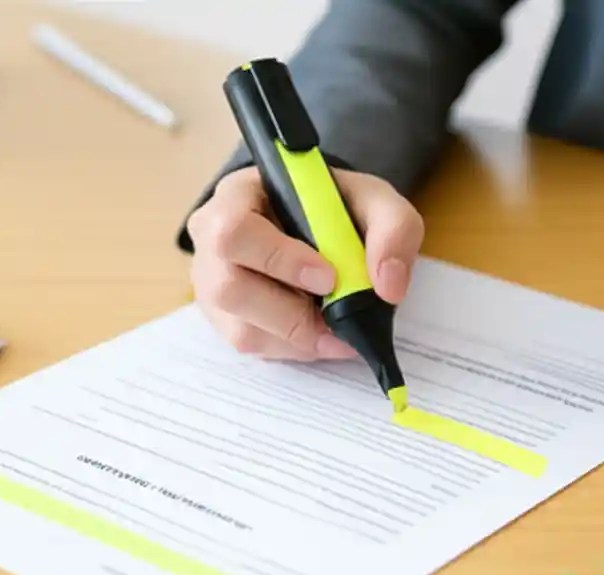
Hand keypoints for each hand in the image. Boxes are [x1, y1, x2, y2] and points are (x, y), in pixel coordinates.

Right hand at [186, 166, 422, 359]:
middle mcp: (210, 240)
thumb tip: (388, 287)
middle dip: (289, 312)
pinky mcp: (224, 318)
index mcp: (237, 195)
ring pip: (240, 329)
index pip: (235, 230)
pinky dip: (292, 348)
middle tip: (334, 314)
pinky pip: (251, 347)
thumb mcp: (374, 200)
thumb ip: (393, 231)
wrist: (320, 221)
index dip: (278, 260)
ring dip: (296, 337)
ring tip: (334, 329)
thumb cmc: (335, 207)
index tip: (328, 277)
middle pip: (228, 288)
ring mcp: (211, 283)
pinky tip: (318, 334)